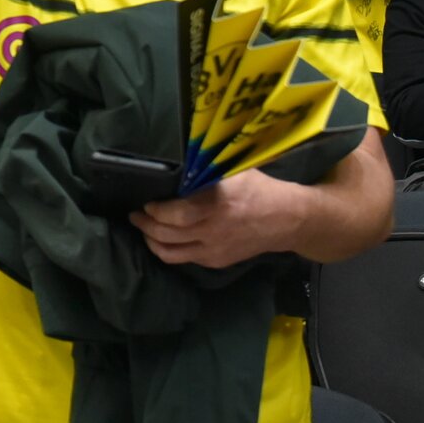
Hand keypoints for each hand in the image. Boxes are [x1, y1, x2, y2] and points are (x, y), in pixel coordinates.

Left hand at [131, 171, 306, 268]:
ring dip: (151, 240)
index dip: (156, 211)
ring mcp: (215, 250)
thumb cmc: (259, 188)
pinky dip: (168, 250)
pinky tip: (163, 238)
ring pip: (171, 253)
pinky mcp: (217, 261)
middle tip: (135, 214)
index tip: (146, 201)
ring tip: (143, 228)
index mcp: (218, 204)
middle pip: (167, 235)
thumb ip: (206, 169)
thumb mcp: (235, 170)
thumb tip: (176, 161)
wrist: (288, 220)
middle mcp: (214, 230)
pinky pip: (184, 259)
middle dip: (145, 225)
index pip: (176, 215)